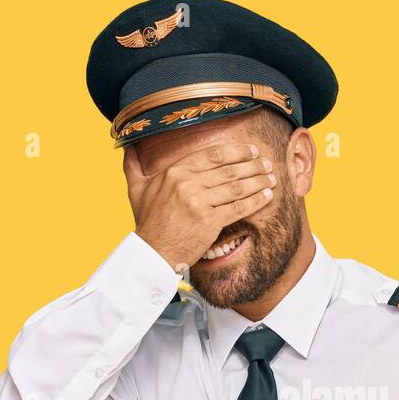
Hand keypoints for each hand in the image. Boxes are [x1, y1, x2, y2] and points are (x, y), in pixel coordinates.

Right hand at [124, 141, 275, 271]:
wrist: (151, 253)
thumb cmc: (147, 222)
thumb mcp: (136, 189)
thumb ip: (133, 166)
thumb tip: (127, 147)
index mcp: (175, 171)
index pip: (213, 155)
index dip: (236, 151)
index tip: (250, 151)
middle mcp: (187, 183)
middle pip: (229, 169)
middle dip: (252, 165)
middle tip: (267, 163)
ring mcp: (199, 202)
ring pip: (236, 187)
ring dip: (258, 181)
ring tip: (271, 177)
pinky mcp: (210, 222)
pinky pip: (239, 207)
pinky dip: (256, 200)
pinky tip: (268, 195)